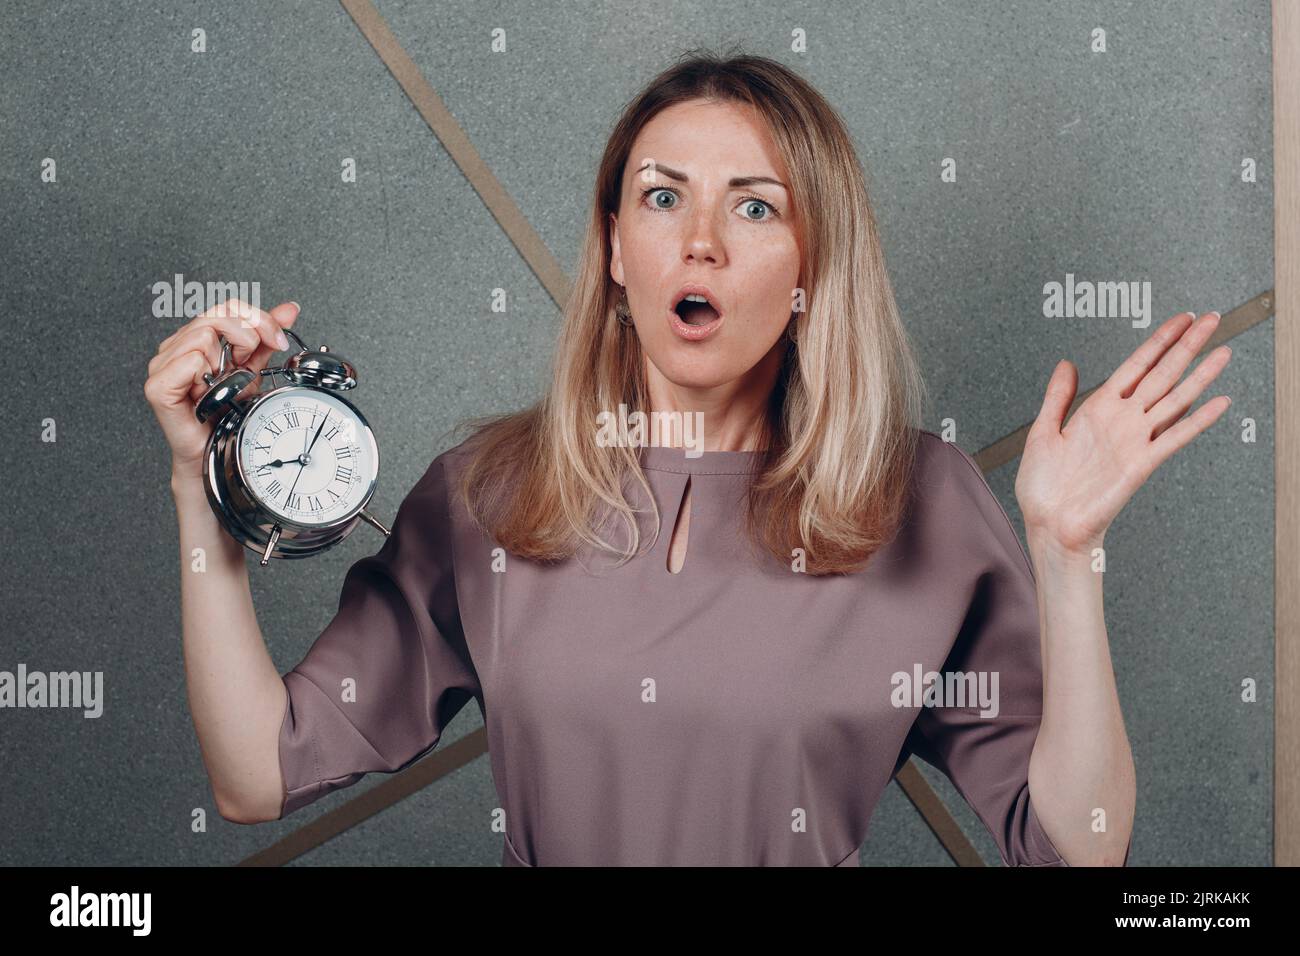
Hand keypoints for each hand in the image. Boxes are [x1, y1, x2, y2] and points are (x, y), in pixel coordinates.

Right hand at [144, 299, 300, 483]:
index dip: (258, 319)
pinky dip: (207, 376)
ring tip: (224, 385)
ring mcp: (163, 364)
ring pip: (203, 336)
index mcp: (196, 337)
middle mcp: (177, 346)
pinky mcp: (158, 386)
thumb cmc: (229, 412)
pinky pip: (190, 360)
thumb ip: (266, 336)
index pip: (227, 305)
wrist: (221, 451)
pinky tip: (209, 392)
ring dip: (225, 363)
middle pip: (217, 314)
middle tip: (252, 363)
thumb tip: (289, 309)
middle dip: (248, 337)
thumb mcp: (255, 368)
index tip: (278, 341)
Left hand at [1015, 310, 1232, 554]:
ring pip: (1174, 400)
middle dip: (1187, 346)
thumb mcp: (1042, 432)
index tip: (1180, 319)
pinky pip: (1173, 438)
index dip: (1159, 341)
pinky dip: (1197, 421)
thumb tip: (1066, 364)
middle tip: (1211, 319)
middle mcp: (1121, 421)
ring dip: (1200, 376)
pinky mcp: (1141, 464)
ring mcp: (1134, 441)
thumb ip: (1058, 397)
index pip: (1136, 366)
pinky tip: (1218, 403)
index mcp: (1097, 410)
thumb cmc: (1043, 487)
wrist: (1049, 525)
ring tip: (1223, 352)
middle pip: (1162, 375)